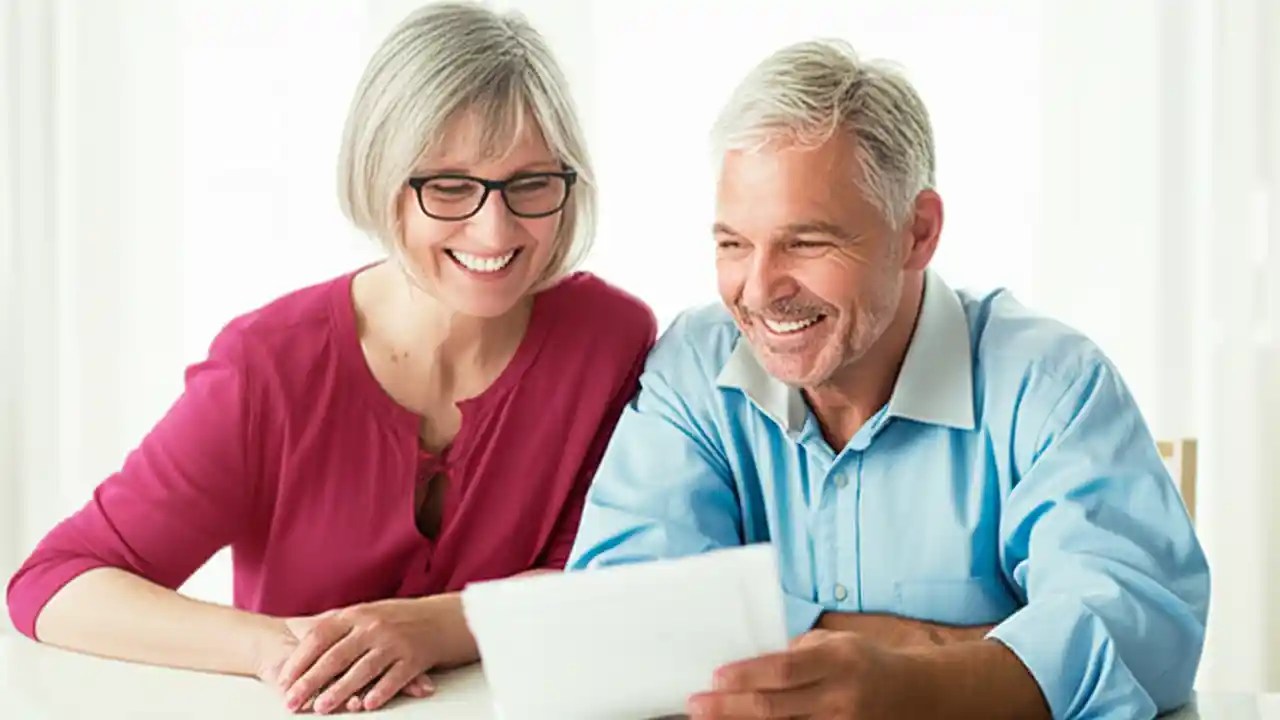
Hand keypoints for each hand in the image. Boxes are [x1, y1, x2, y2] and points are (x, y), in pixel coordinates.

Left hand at [275, 600, 438, 713]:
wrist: (447, 617)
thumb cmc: (404, 618)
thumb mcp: (370, 612)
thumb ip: (343, 625)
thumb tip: (307, 640)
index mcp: (358, 614)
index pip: (320, 636)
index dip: (300, 659)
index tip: (283, 679)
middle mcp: (374, 626)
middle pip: (336, 656)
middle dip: (310, 681)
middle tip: (292, 701)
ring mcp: (395, 642)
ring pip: (362, 669)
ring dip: (340, 691)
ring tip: (321, 707)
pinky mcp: (415, 657)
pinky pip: (394, 677)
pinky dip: (380, 692)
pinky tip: (368, 705)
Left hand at [687, 630, 910, 718]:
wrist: (916, 693)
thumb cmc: (864, 661)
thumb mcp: (835, 642)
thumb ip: (797, 652)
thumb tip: (752, 665)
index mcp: (837, 660)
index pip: (783, 670)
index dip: (747, 676)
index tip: (715, 678)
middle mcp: (839, 696)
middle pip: (775, 707)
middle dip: (730, 708)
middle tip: (696, 706)